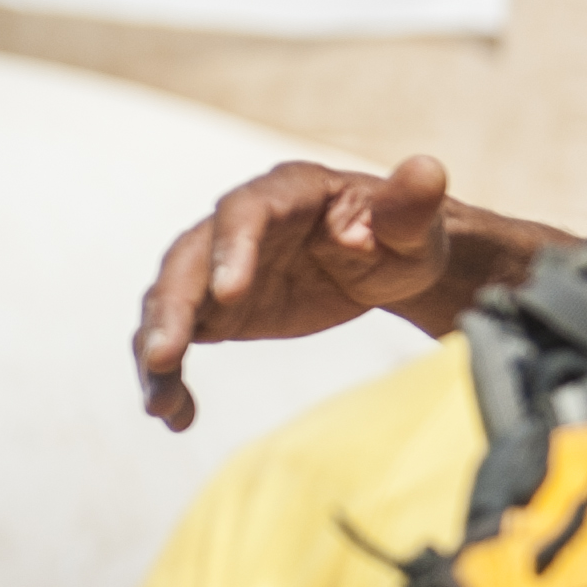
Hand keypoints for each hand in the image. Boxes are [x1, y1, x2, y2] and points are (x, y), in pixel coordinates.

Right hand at [133, 157, 460, 431]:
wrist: (387, 262)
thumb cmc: (402, 235)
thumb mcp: (415, 224)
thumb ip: (412, 203)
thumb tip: (428, 169)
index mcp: (287, 193)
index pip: (246, 212)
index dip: (232, 248)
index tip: (229, 293)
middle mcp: (237, 226)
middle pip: (189, 259)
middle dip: (173, 306)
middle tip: (165, 354)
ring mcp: (218, 267)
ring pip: (170, 301)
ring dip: (158, 347)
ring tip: (159, 402)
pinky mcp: (215, 309)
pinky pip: (180, 338)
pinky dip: (169, 376)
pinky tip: (176, 416)